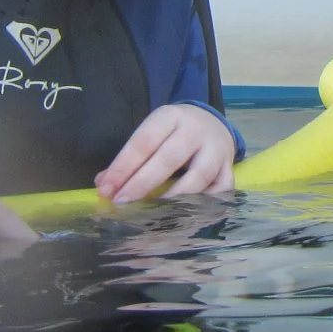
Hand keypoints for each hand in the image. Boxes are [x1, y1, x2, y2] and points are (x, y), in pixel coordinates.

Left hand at [94, 103, 236, 203]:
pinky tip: (187, 214)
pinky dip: (207, 203)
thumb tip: (104, 184)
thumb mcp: (151, 133)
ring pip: (198, 176)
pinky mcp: (229, 167)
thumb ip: (129, 158)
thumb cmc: (172, 133)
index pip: (144, 142)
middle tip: (121, 202)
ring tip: (153, 213)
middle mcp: (195, 131)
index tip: (106, 189)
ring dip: (174, 196)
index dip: (123, 167)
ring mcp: (216, 150)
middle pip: (169, 158)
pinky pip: (222, 189)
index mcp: (170, 117)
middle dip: (142, 183)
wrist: (210, 123)